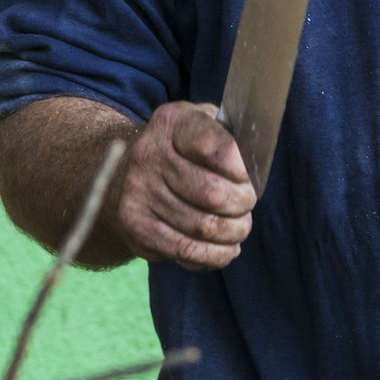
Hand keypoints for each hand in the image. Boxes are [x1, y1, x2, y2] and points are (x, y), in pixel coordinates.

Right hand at [108, 102, 255, 270]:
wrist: (121, 172)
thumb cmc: (181, 150)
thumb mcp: (202, 123)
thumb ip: (230, 133)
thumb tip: (258, 158)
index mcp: (172, 123)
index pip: (215, 147)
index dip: (241, 168)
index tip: (247, 176)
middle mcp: (149, 155)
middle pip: (212, 193)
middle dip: (242, 204)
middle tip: (246, 203)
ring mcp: (138, 193)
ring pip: (204, 227)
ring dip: (233, 232)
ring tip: (239, 227)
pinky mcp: (136, 227)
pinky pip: (186, 250)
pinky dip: (216, 255)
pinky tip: (226, 248)